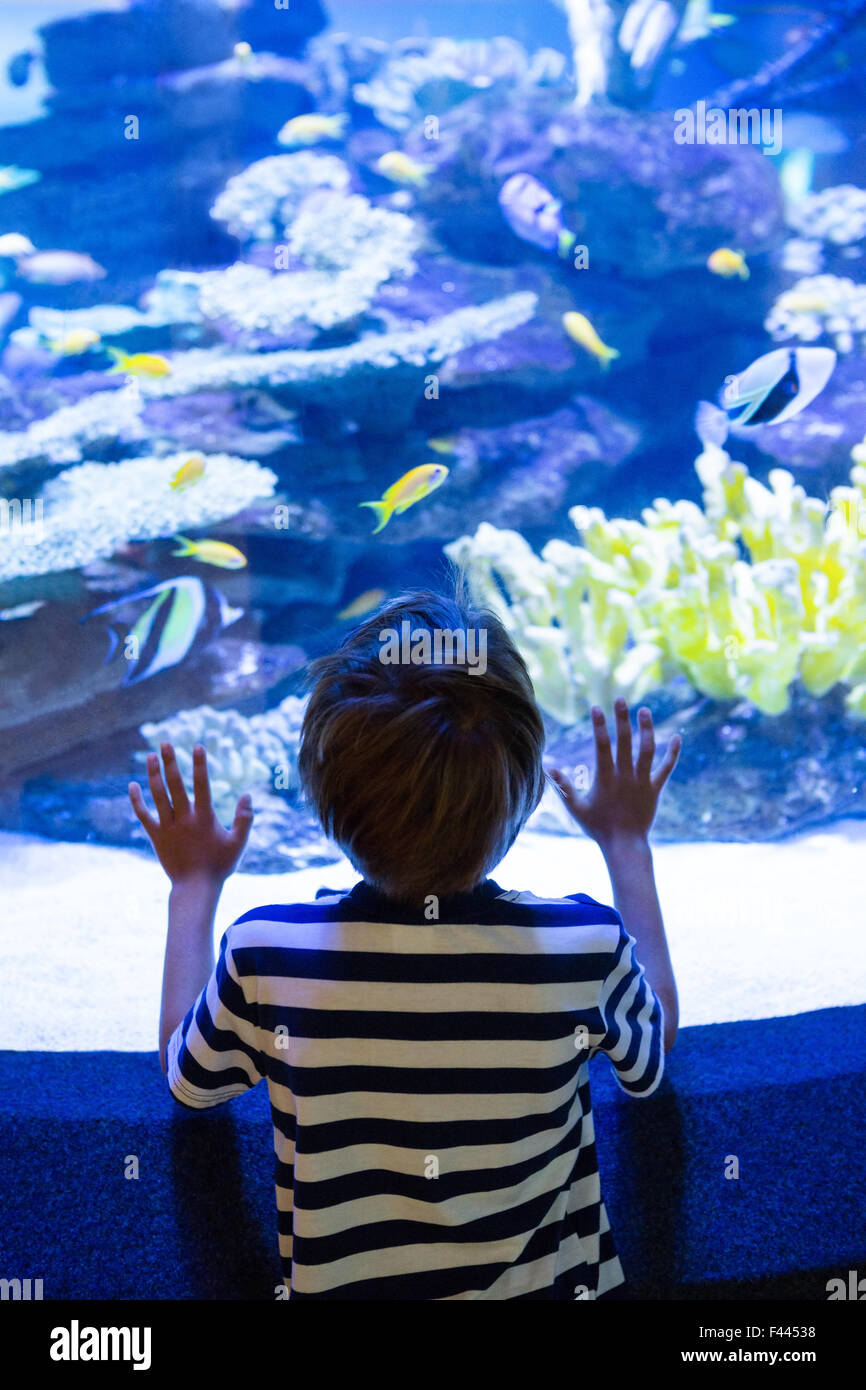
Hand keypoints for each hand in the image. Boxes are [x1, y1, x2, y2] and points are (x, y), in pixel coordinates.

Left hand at [129, 742, 253, 884]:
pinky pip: (143, 815)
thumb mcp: (239, 843)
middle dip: (170, 762)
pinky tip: (132, 785)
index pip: (202, 784)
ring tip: (151, 756)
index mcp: (204, 818)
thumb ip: (245, 819)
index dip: (200, 764)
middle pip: (175, 785)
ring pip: (158, 796)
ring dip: (154, 774)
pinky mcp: (156, 836)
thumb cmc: (219, 866)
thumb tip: (248, 795)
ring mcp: (168, 827)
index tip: (197, 746)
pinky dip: (137, 801)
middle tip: (165, 743)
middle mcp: (184, 819)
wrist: (195, 888)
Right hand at [547, 699, 680, 849]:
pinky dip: (672, 753)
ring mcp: (642, 782)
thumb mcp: (576, 808)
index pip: (602, 745)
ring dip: (646, 729)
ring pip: (647, 750)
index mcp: (605, 778)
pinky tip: (677, 737)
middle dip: (622, 719)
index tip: (596, 707)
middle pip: (625, 742)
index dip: (599, 725)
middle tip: (621, 699)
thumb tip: (548, 766)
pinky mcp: (655, 789)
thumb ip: (564, 786)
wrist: (625, 845)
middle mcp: (625, 776)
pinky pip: (666, 768)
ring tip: (644, 710)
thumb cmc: (598, 827)